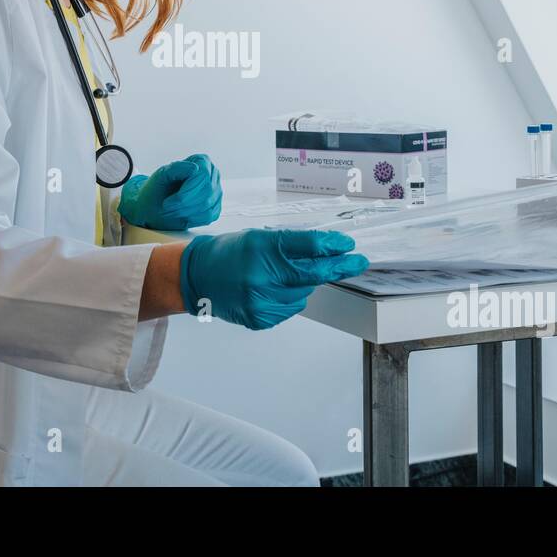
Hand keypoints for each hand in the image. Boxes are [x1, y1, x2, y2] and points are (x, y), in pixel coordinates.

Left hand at [117, 153, 221, 230]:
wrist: (154, 205)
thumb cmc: (157, 188)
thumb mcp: (161, 175)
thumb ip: (176, 168)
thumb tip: (195, 168)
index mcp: (202, 161)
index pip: (203, 176)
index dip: (186, 192)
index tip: (167, 203)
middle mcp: (212, 175)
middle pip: (207, 191)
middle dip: (184, 204)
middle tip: (166, 209)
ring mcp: (216, 192)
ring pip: (208, 205)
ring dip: (185, 212)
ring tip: (170, 212)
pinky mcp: (215, 208)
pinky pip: (209, 216)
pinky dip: (192, 219)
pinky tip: (180, 216)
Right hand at [179, 229, 367, 329]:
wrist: (198, 277)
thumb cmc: (230, 253)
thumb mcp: (260, 238)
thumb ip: (292, 244)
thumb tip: (327, 251)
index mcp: (262, 247)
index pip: (309, 246)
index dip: (333, 246)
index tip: (348, 246)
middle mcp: (261, 275)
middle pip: (314, 273)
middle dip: (340, 267)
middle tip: (358, 262)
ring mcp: (260, 300)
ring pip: (304, 293)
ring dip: (303, 284)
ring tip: (280, 276)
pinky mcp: (260, 318)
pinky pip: (291, 308)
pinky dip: (290, 298)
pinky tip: (272, 290)